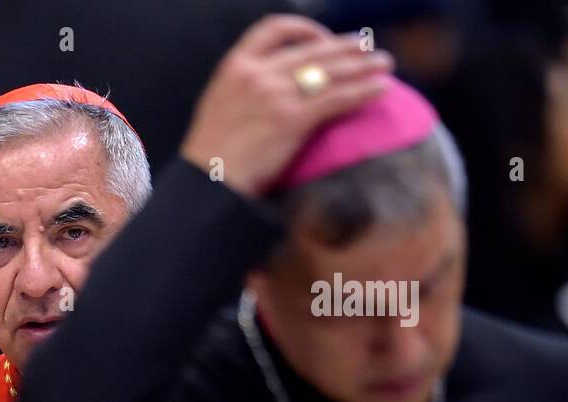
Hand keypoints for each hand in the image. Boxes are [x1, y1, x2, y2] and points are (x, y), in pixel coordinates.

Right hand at [180, 14, 393, 196]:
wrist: (206, 182)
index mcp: (235, 67)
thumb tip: (274, 89)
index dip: (303, 29)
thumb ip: (245, 89)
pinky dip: (363, 91)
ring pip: (330, 70)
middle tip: (367, 48)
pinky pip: (337, 98)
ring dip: (364, 65)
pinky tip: (381, 89)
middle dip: (346, 46)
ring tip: (385, 64)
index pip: (274, 29)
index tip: (321, 38)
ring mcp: (275, 95)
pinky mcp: (292, 120)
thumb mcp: (219, 106)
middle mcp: (256, 74)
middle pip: (312, 49)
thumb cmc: (210, 155)